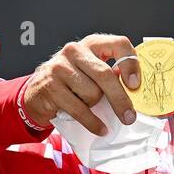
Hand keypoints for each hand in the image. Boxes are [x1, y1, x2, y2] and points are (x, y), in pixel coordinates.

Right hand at [21, 34, 143, 135]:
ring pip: (92, 93)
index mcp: (91, 44)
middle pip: (105, 75)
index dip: (130, 63)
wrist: (37, 93)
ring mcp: (60, 67)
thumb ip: (111, 76)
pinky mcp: (50, 86)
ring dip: (96, 107)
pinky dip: (92, 123)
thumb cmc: (72, 84)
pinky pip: (80, 109)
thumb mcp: (91, 73)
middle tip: (129, 117)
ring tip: (89, 107)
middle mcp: (74, 51)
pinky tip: (100, 128)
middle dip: (120, 99)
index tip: (136, 85)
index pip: (118, 44)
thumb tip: (137, 93)